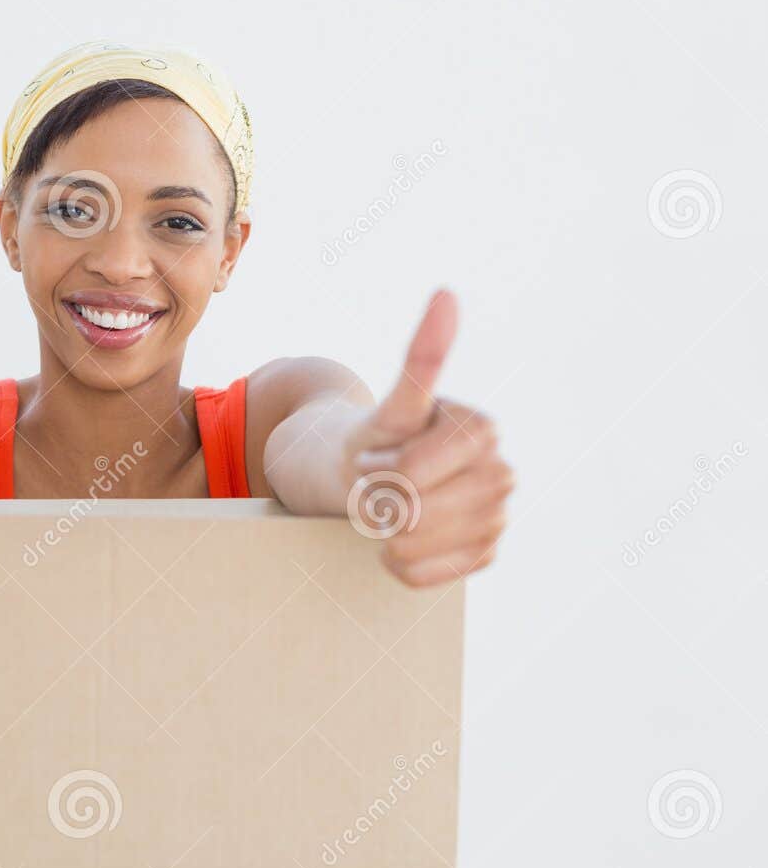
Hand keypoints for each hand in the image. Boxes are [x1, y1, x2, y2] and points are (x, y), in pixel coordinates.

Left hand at [343, 289, 513, 586]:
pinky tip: (402, 540)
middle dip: (379, 499)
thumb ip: (422, 359)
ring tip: (390, 507)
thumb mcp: (390, 407)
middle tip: (380, 483)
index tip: (378, 453)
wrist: (365, 480)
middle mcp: (502, 472)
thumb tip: (446, 293)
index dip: (376, 468)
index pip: (411, 475)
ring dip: (384, 530)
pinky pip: (422, 574)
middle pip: (414, 512)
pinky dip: (397, 563)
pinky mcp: (485, 554)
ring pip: (415, 545)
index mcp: (484, 430)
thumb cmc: (374, 439)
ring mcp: (498, 517)